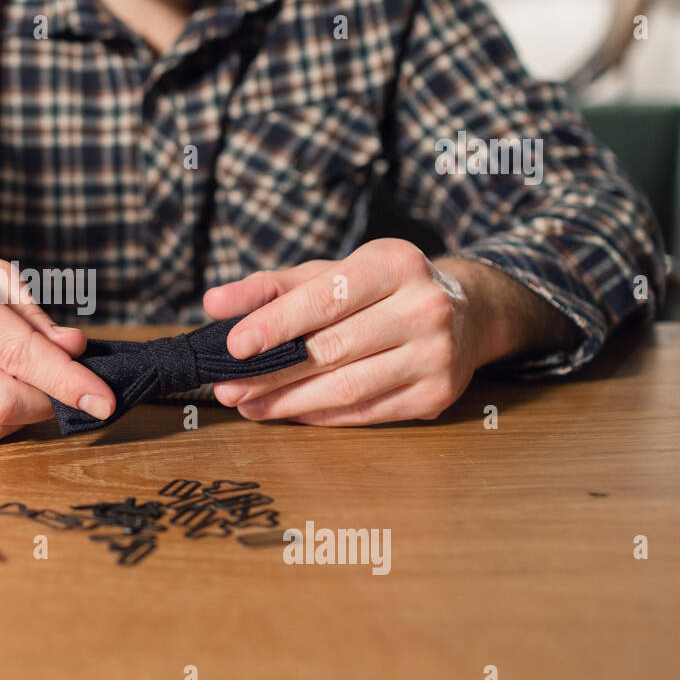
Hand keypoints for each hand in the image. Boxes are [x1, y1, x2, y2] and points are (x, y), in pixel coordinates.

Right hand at [0, 243, 115, 442]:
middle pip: (1, 399)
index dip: (65, 378)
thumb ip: (32, 314)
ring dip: (28, 413)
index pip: (14, 351)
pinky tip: (0, 390)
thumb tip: (73, 350)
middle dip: (52, 401)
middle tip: (74, 388)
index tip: (103, 398)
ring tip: (36, 385)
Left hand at [202, 239, 487, 425]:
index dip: (277, 324)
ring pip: (347, 388)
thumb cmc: (379, 289)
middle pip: (332, 350)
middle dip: (272, 373)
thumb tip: (213, 304)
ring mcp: (436, 355)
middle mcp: (424, 308)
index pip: (326, 299)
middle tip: (228, 388)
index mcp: (395, 265)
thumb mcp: (330, 274)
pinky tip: (289, 412)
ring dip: (289, 402)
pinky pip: (366, 413)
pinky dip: (321, 415)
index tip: (233, 345)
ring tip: (249, 406)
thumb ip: (270, 288)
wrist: (466, 312)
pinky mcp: (437, 395)